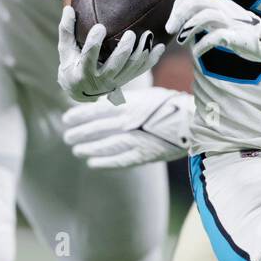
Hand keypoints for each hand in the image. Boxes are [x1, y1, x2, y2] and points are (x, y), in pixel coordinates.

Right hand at [57, 5, 162, 102]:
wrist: (80, 90)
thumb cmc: (71, 64)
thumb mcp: (65, 50)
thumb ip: (66, 30)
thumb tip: (68, 8)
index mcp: (83, 71)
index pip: (89, 57)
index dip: (94, 43)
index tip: (100, 27)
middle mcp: (100, 79)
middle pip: (115, 65)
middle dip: (124, 50)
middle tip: (130, 33)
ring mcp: (115, 81)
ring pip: (131, 68)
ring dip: (141, 52)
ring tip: (148, 34)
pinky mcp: (125, 80)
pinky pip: (141, 70)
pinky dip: (152, 59)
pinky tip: (160, 46)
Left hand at [62, 84, 191, 167]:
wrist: (194, 121)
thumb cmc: (170, 104)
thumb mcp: (146, 96)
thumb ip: (125, 100)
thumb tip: (104, 102)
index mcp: (128, 106)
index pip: (95, 111)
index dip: (79, 116)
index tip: (67, 119)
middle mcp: (128, 123)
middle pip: (96, 130)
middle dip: (79, 134)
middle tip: (68, 137)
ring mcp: (135, 140)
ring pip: (105, 146)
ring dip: (89, 149)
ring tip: (77, 150)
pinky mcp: (144, 155)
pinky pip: (119, 160)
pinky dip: (104, 163)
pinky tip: (93, 164)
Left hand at [166, 0, 260, 63]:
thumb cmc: (241, 31)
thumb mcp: (221, 17)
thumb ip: (205, 14)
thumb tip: (183, 18)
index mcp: (219, 1)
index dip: (178, 4)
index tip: (173, 20)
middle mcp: (224, 7)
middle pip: (196, 1)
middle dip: (178, 14)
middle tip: (170, 29)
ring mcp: (230, 21)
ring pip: (205, 14)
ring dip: (189, 27)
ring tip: (180, 40)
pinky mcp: (236, 36)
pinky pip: (216, 37)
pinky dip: (202, 45)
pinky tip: (196, 53)